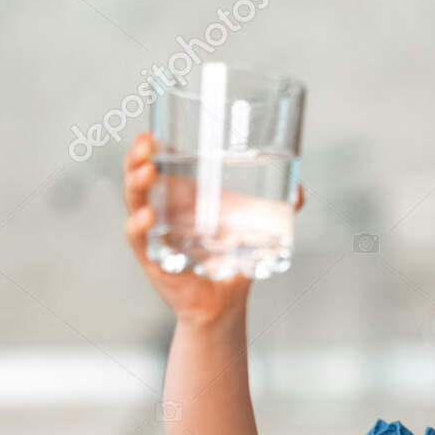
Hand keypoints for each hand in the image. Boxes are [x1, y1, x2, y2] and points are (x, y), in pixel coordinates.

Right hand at [122, 132, 304, 327]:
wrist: (227, 302)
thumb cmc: (234, 261)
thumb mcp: (254, 229)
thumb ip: (278, 208)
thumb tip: (299, 189)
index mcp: (180, 198)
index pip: (156, 164)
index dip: (148, 147)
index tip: (152, 132)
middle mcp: (162, 212)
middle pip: (139, 177)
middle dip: (137, 157)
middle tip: (146, 143)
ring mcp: (155, 234)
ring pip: (134, 202)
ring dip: (135, 184)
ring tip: (146, 170)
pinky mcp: (154, 259)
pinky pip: (139, 240)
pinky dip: (139, 226)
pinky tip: (149, 215)